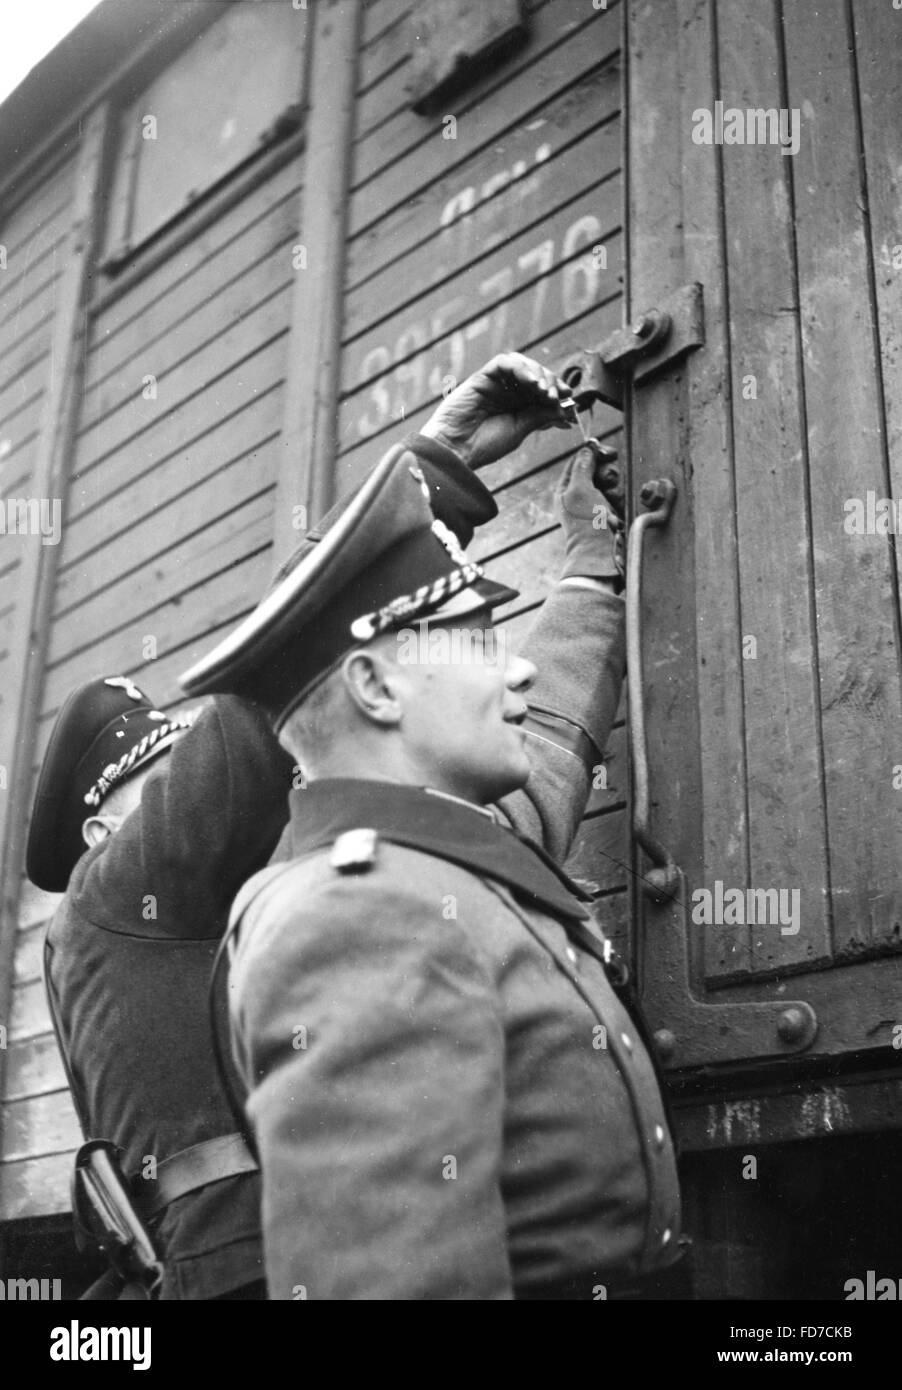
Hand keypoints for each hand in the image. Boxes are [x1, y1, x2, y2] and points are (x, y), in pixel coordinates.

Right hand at [419, 353, 575, 468]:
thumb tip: (563, 406)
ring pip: (522, 365)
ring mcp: (495, 384)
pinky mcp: (482, 377)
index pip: (543, 391)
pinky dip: (520, 368)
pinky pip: (503, 363)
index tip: (569, 398)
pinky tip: (530, 381)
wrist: (456, 450)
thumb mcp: (519, 430)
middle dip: (550, 381)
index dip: (558, 391)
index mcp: (518, 407)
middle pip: (536, 375)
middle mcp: (508, 392)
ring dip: (537, 373)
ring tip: (543, 389)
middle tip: (557, 394)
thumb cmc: (484, 445)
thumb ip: (539, 415)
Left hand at [556, 443, 625, 589]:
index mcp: (566, 489)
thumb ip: (583, 466)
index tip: (606, 452)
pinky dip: (621, 499)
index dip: (592, 453)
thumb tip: (587, 448)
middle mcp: (581, 494)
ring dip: (615, 488)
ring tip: (611, 501)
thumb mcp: (579, 490)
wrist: (602, 552)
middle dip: (607, 473)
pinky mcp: (612, 512)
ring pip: (612, 482)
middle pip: (598, 469)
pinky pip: (620, 495)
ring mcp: (598, 503)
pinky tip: (619, 508)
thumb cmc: (586, 522)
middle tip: (608, 482)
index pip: (578, 461)